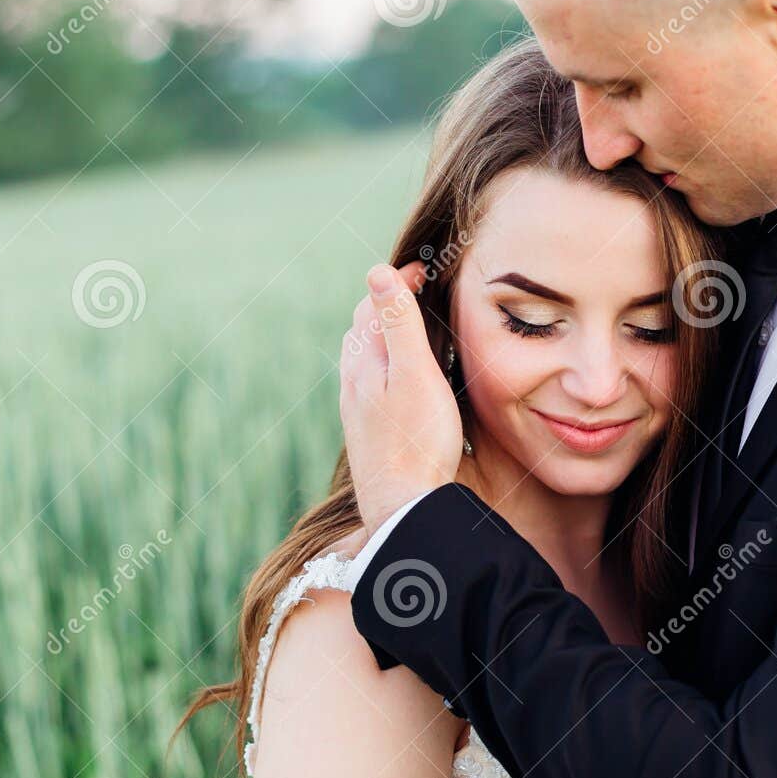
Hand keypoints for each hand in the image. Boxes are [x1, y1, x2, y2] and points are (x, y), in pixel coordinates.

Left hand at [339, 261, 462, 535]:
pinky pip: (368, 382)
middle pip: (363, 328)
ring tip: (407, 325)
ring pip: (362, 357)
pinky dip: (382, 362)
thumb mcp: (415, 374)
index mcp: (364, 362)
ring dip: (381, 332)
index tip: (424, 269)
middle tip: (418, 288)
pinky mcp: (366, 431)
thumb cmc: (418, 441)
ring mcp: (356, 409)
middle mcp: (353, 382)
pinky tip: (396, 379)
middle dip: (388, 302)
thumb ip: (398, 323)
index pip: (373, 305)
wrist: (402, 508)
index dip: (397, 281)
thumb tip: (377, 271)